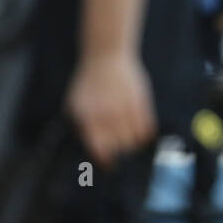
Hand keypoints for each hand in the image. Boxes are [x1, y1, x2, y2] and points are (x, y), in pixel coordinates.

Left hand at [66, 52, 156, 168]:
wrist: (106, 57)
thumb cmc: (88, 83)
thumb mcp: (75, 104)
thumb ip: (83, 127)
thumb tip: (94, 149)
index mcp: (89, 116)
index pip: (100, 148)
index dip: (106, 160)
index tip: (109, 165)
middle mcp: (109, 114)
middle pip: (121, 146)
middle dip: (120, 151)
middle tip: (118, 148)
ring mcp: (126, 108)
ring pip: (136, 139)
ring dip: (133, 143)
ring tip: (128, 139)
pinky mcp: (141, 102)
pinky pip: (147, 128)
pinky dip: (145, 134)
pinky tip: (139, 132)